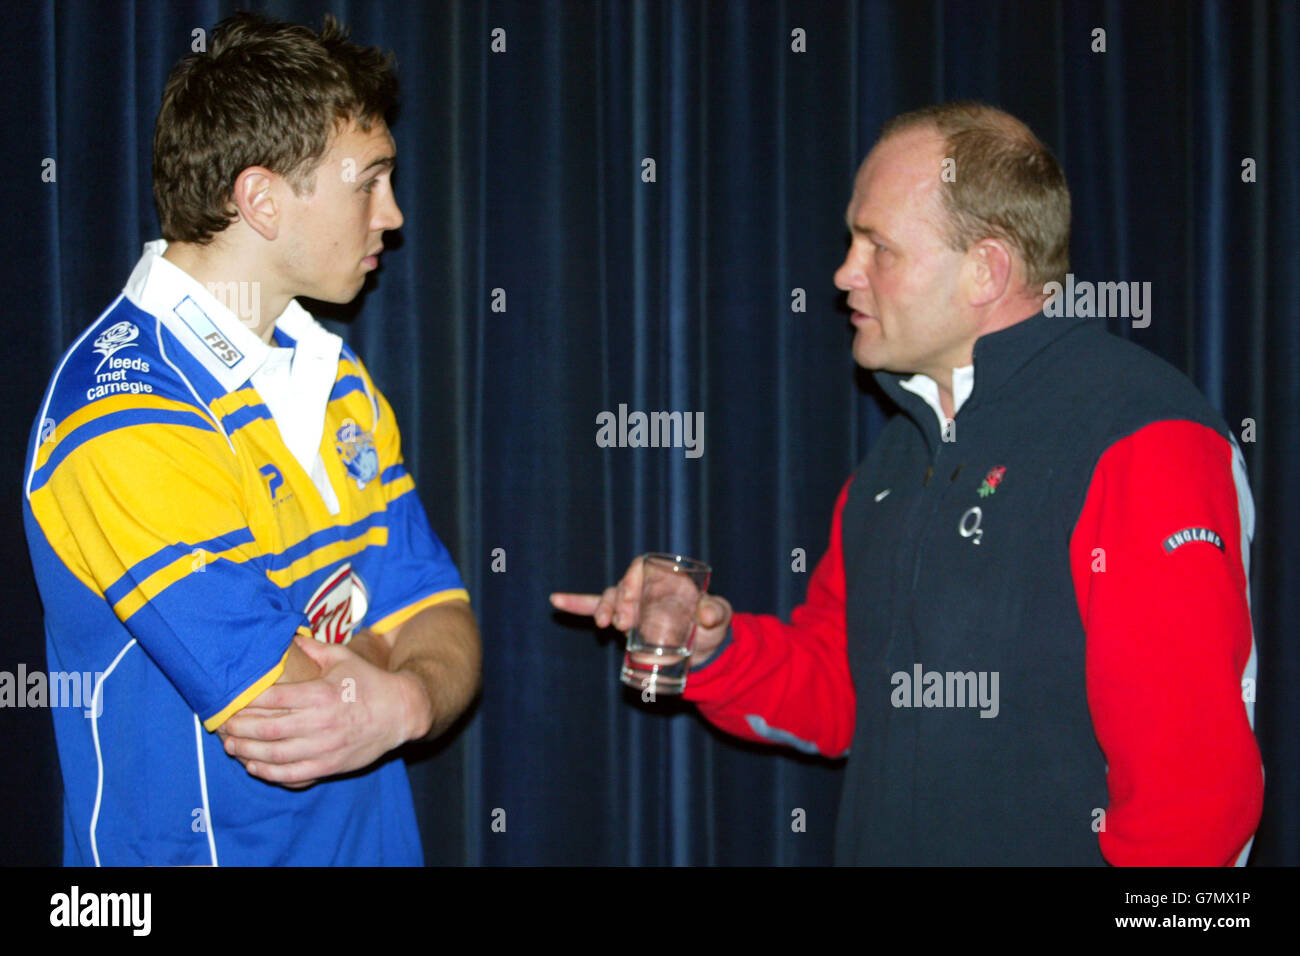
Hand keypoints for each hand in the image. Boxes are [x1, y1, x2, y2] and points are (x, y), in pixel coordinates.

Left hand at [219, 635, 428, 787]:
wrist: (401, 712)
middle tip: (222, 726)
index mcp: (320, 694)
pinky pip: (292, 775)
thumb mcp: (343, 658)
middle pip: (267, 730)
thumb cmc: (369, 682)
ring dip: (247, 752)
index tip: (230, 702)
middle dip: (239, 729)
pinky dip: (269, 773)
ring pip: (275, 756)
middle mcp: (320, 723)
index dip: (246, 703)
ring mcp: (324, 748)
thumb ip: (313, 648)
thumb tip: (288, 635)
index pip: (272, 700)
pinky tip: (253, 766)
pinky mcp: (329, 766)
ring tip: (230, 746)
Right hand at [550, 556, 732, 666]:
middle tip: (623, 623)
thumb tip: (706, 615)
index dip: (632, 580)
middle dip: (618, 602)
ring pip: (609, 599)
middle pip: (622, 586)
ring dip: (602, 609)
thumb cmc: (712, 625)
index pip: (642, 569)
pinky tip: (556, 601)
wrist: (704, 649)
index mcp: (665, 578)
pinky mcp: (623, 621)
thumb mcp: (720, 617)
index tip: (632, 599)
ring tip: (604, 625)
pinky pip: (594, 609)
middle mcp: (644, 587)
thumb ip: (716, 613)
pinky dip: (575, 605)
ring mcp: (631, 604)